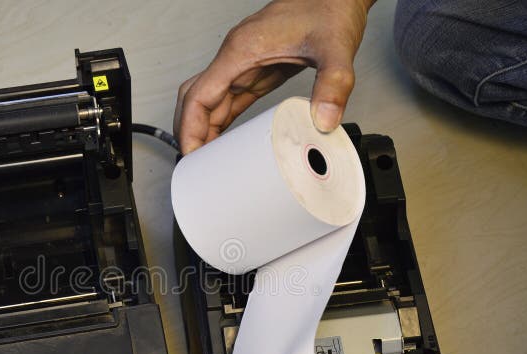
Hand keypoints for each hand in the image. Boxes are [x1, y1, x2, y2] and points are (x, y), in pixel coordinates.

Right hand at [174, 0, 374, 153]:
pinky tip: (223, 141)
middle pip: (195, 100)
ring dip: (203, 130)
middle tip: (195, 165)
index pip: (198, 95)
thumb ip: (333, 84)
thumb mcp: (336, 47)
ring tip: (206, 161)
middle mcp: (236, 58)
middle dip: (190, 132)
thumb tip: (323, 121)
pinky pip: (228, 100)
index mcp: (241, 51)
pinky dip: (220, 122)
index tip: (191, 153)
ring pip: (209, 101)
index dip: (190, 128)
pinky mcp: (255, 71)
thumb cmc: (329, 8)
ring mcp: (243, 64)